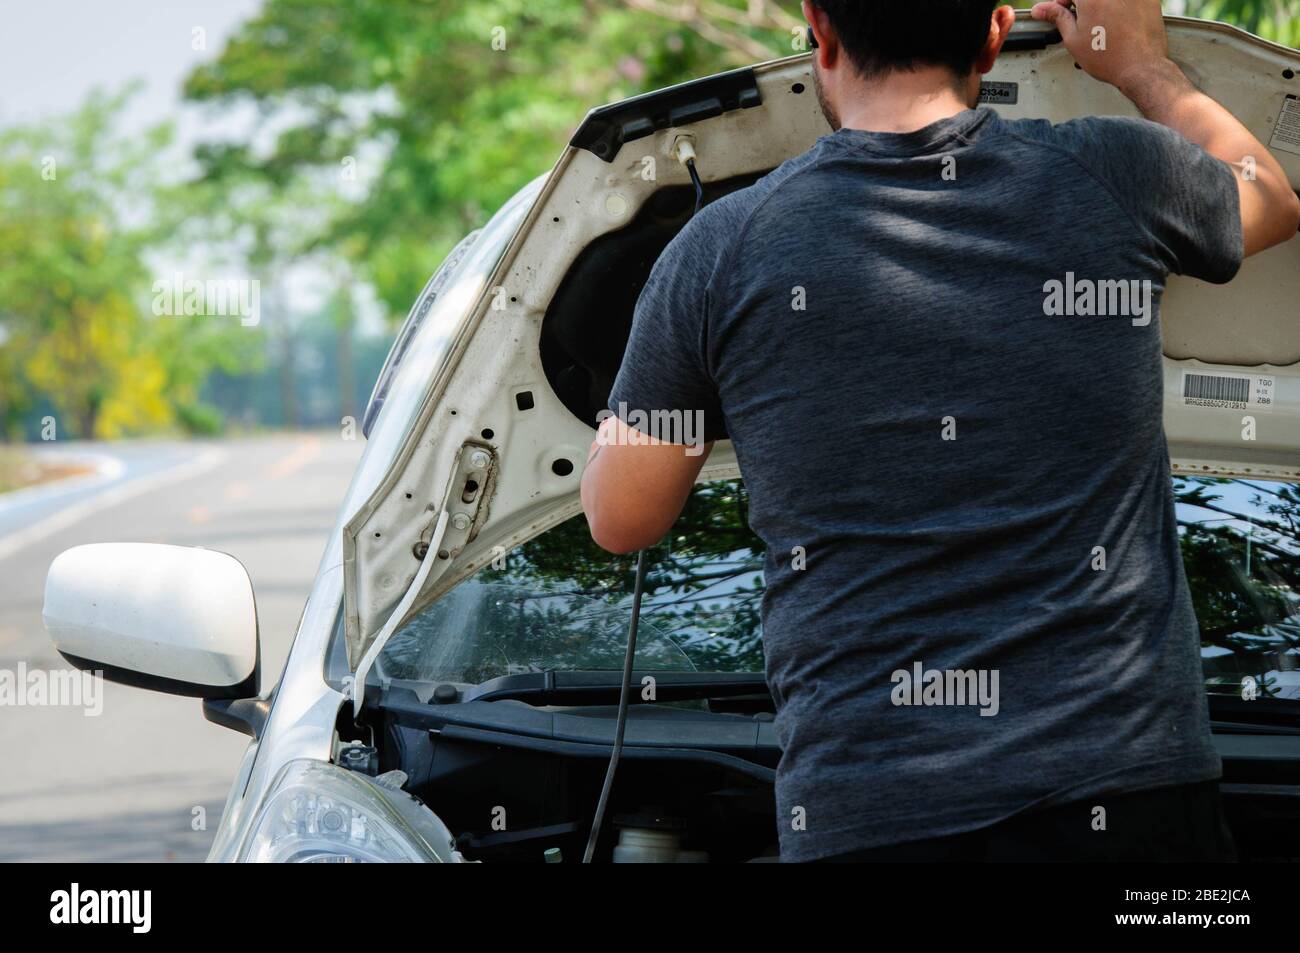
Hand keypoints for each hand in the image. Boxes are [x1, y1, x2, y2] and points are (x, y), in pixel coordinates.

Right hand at [1030, 0, 1173, 94]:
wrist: (1140, 67)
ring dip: (1100, 8)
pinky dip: (1120, 8)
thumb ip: (1057, 18)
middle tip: (1080, 21)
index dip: (1061, 2)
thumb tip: (1042, 9)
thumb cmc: (1109, 58)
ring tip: (1101, 26)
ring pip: (1107, 1)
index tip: (1059, 10)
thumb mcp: (1073, 39)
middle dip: (1081, 6)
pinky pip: (1126, 1)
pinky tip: (1118, 23)